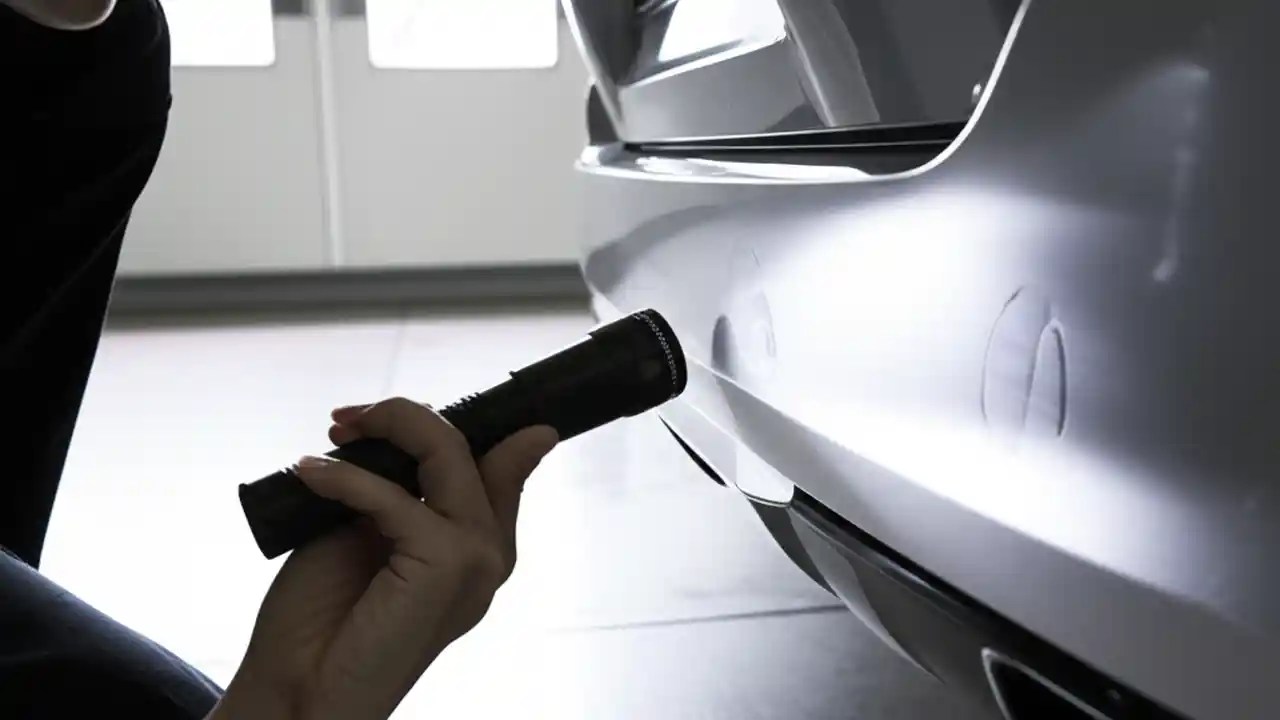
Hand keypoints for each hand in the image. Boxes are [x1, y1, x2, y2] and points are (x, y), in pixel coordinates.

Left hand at [207, 398, 557, 719]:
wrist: (296, 689)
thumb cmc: (326, 619)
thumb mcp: (365, 532)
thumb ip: (397, 486)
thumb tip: (406, 427)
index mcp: (478, 547)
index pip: (502, 461)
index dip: (456, 420)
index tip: (388, 410)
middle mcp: (488, 554)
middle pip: (470, 447)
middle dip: (407, 417)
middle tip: (349, 418)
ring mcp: (476, 563)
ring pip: (450, 457)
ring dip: (389, 429)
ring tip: (335, 432)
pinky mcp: (448, 569)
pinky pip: (400, 498)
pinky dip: (348, 479)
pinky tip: (310, 475)